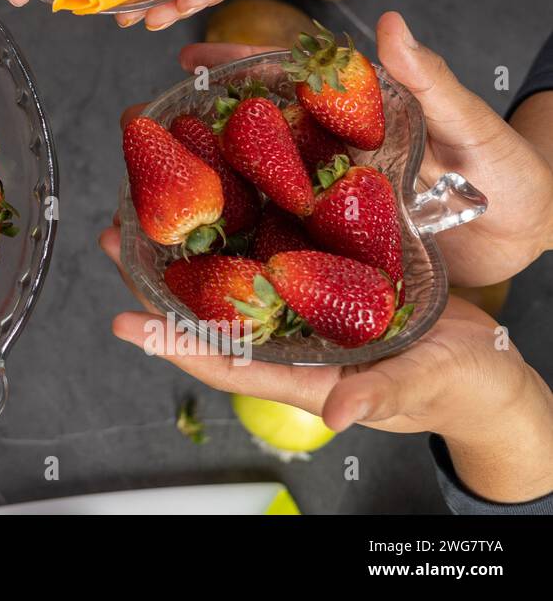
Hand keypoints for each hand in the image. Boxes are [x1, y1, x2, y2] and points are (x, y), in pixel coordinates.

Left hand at [103, 217, 552, 500]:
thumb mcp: (423, 385)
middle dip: (158, 280)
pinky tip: (224, 187)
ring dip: (192, 241)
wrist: (486, 361)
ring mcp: (305, 303)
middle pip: (211, 311)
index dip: (172, 344)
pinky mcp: (327, 272)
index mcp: (303, 372)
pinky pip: (276, 247)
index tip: (124, 321)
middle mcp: (292, 336)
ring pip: (234, 273)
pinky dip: (248, 219)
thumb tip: (339, 413)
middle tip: (114, 237)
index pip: (224, 361)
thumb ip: (380, 395)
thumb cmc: (456, 383)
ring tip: (146, 202)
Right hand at [172, 12, 552, 286]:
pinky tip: (200, 258)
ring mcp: (333, 205)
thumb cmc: (515, 175)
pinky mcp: (340, 251)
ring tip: (147, 201)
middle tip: (140, 133)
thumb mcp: (476, 129)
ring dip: (205, 194)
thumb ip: (433, 84)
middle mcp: (335, 158)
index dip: (238, 68)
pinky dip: (242, 248)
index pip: (288, 83)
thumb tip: (393, 25)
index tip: (187, 59)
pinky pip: (284, 245)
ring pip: (258, 193)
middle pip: (254, 139)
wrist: (535, 240)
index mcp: (359, 117)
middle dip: (197, 133)